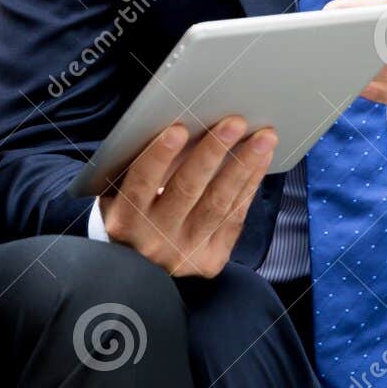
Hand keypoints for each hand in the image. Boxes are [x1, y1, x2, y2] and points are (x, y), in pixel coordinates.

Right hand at [98, 117, 276, 277]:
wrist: (141, 264)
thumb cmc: (132, 210)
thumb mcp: (123, 191)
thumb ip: (144, 167)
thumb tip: (184, 128)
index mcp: (124, 219)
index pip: (141, 183)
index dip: (159, 156)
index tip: (178, 129)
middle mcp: (153, 239)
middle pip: (187, 190)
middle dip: (213, 152)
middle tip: (235, 123)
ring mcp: (184, 254)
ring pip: (218, 204)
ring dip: (243, 166)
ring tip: (263, 137)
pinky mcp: (211, 260)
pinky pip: (235, 217)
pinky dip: (249, 185)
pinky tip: (261, 159)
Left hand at [323, 0, 386, 124]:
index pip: (378, 9)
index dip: (347, 12)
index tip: (329, 13)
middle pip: (366, 42)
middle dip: (339, 36)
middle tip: (315, 33)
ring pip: (365, 69)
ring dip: (341, 59)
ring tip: (323, 49)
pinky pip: (372, 89)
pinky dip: (354, 78)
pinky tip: (344, 67)